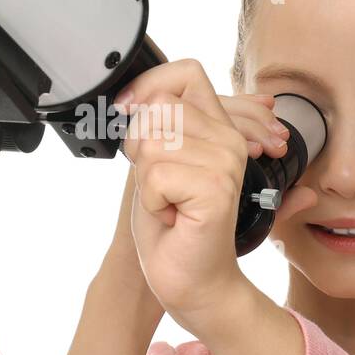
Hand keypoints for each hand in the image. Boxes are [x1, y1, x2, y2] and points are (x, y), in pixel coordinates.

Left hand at [113, 60, 289, 331]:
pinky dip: (152, 202)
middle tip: (160, 187)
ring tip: (169, 204)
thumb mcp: (155, 165)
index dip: (148, 86)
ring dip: (148, 181)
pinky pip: (157, 174)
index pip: (184, 72)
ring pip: (154, 143)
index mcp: (217, 128)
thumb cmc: (171, 228)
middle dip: (142, 149)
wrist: (189, 282)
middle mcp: (227, 140)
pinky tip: (173, 217)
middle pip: (160, 108)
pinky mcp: (217, 187)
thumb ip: (155, 127)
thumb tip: (136, 101)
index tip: (127, 111)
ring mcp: (227, 162)